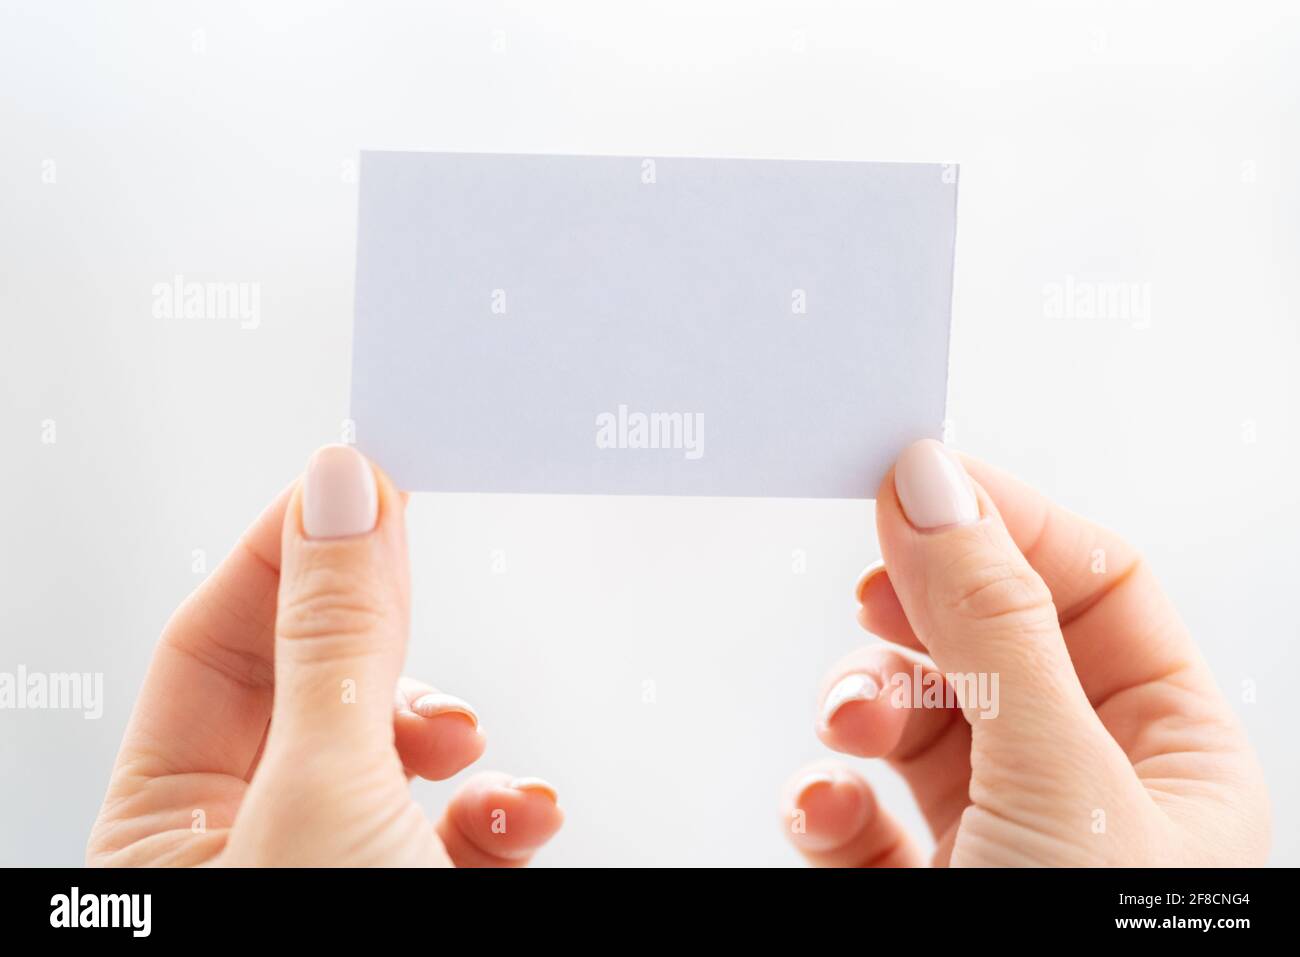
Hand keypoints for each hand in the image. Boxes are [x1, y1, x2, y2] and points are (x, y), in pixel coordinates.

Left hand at [88, 445, 561, 865]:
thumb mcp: (325, 788)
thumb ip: (336, 639)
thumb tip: (340, 492)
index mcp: (165, 831)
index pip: (211, 645)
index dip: (282, 551)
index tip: (352, 477)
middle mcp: (242, 843)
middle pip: (312, 684)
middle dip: (379, 635)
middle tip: (414, 536)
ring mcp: (331, 864)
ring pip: (392, 748)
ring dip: (450, 733)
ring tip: (467, 741)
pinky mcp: (411, 883)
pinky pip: (454, 818)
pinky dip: (498, 803)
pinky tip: (516, 811)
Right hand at [782, 440, 1268, 866]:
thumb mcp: (1059, 780)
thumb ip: (991, 627)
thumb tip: (932, 485)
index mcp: (1175, 755)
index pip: (1099, 586)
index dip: (1010, 522)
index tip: (919, 480)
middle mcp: (1088, 786)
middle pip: (988, 640)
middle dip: (916, 620)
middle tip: (873, 592)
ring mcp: (999, 832)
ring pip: (912, 717)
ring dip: (861, 704)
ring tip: (848, 720)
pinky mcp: (917, 879)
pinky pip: (861, 806)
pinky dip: (827, 797)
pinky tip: (824, 808)